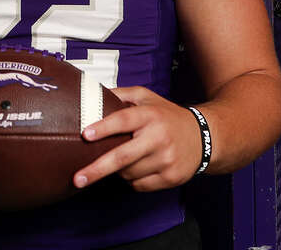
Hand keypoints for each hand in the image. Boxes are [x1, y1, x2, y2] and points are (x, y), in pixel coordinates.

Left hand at [73, 86, 202, 191]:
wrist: (204, 137)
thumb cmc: (168, 116)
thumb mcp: (147, 97)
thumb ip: (121, 94)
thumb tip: (92, 95)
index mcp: (150, 115)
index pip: (123, 120)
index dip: (103, 128)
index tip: (85, 134)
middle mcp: (159, 137)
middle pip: (123, 157)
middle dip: (97, 169)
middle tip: (77, 178)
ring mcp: (166, 159)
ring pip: (128, 173)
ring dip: (118, 170)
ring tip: (126, 158)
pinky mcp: (171, 177)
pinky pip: (139, 185)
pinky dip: (132, 180)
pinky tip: (139, 167)